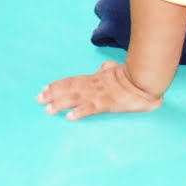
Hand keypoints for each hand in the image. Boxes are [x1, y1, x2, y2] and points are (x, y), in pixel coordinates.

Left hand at [38, 60, 162, 119]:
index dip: (57, 85)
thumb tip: (103, 67)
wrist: (146, 79)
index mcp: (96, 78)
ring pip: (76, 98)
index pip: (72, 81)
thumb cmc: (134, 75)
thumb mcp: (117, 69)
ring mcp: (100, 94)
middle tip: (38, 99)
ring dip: (60, 104)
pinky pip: (92, 108)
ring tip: (48, 110)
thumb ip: (108, 69)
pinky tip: (70, 117)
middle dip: (52, 94)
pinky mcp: (109, 103)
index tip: (44, 89)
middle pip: (69, 88)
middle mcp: (94, 85)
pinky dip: (80, 112)